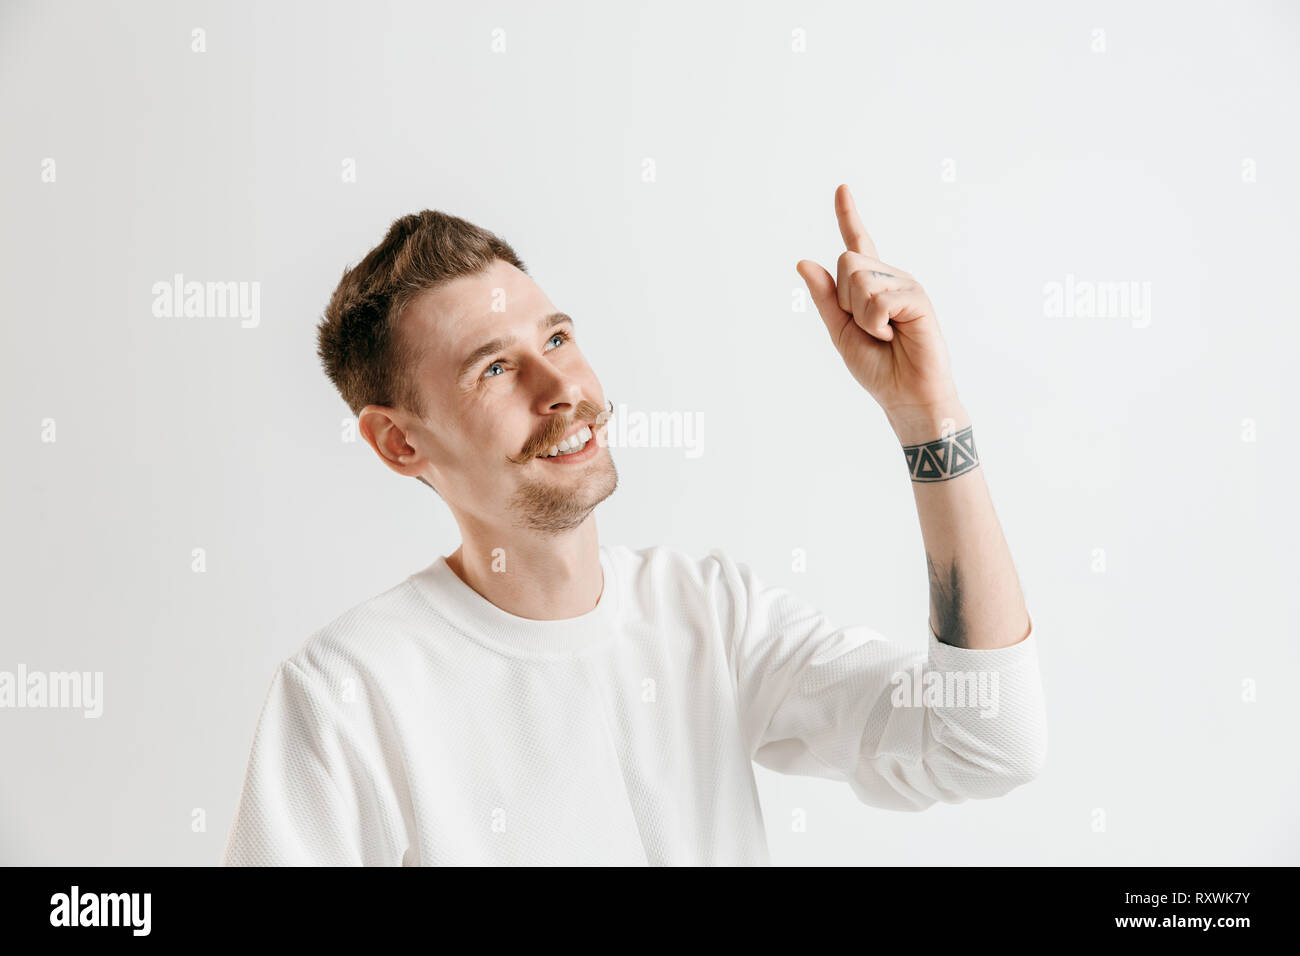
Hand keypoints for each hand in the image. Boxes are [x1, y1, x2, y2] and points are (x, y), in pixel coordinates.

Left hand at [797, 185, 959, 417]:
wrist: (904, 394)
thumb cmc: (876, 366)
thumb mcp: (839, 331)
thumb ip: (824, 298)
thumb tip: (803, 262)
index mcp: (869, 285)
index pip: (856, 243)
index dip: (848, 215)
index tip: (841, 188)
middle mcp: (888, 278)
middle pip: (847, 262)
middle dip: (845, 301)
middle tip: (869, 328)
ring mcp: (904, 285)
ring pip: (859, 280)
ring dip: (862, 317)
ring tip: (885, 335)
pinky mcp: (917, 298)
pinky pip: (879, 299)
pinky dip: (877, 325)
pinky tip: (895, 336)